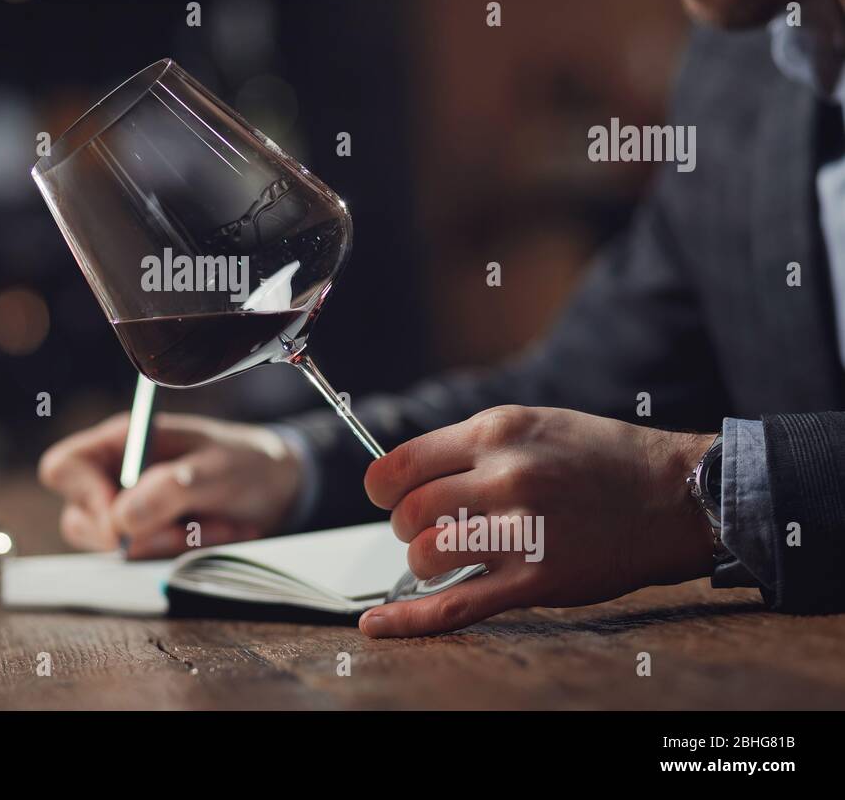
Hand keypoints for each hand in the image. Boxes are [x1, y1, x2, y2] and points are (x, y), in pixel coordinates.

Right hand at [38, 412, 303, 558]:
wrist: (279, 487)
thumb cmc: (246, 462)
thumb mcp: (216, 469)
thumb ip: (168, 490)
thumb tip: (119, 522)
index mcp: (122, 441)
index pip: (63, 467)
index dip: (84, 495)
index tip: (124, 516)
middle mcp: (115, 475)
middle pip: (80, 518)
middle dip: (135, 533)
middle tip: (185, 527)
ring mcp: (129, 509)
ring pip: (113, 547)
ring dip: (165, 545)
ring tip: (212, 526)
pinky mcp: (148, 537)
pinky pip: (144, 560)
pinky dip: (180, 554)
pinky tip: (216, 533)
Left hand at [360, 405, 715, 637]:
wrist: (674, 496)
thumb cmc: (600, 459)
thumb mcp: (532, 425)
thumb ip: (472, 447)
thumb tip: (408, 475)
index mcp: (497, 433)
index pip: (403, 463)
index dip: (381, 486)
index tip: (383, 496)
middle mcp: (505, 478)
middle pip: (410, 511)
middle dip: (407, 525)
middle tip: (429, 527)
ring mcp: (522, 531)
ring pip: (426, 555)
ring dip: (424, 561)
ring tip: (447, 556)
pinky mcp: (537, 581)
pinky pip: (455, 605)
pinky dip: (409, 620)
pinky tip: (376, 625)